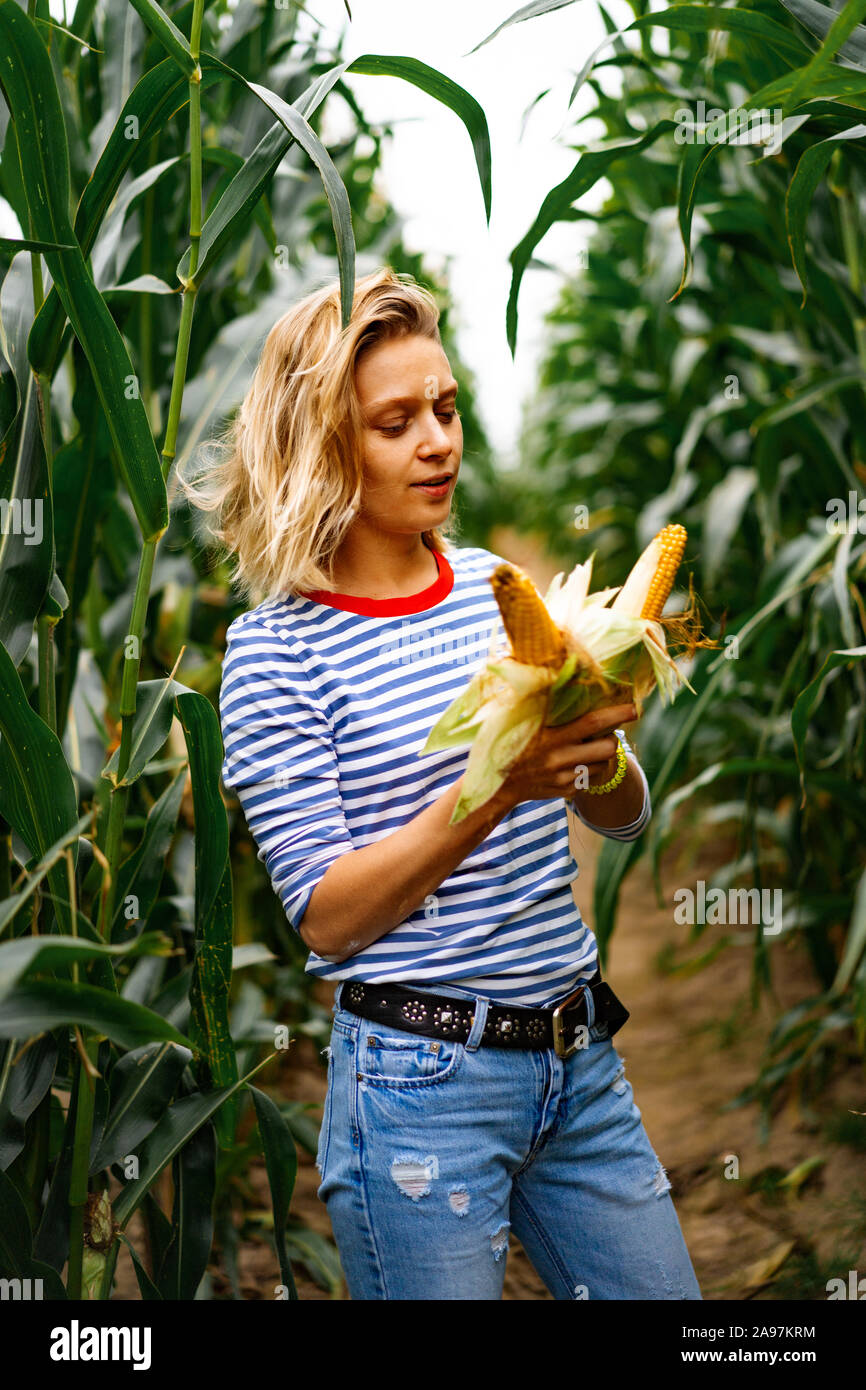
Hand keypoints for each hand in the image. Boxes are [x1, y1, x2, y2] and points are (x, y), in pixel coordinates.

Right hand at [496, 702, 637, 808]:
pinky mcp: (567, 792)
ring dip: (600, 755)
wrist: (498, 785)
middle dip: (613, 739)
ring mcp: (564, 778)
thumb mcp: (523, 722)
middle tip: (606, 733)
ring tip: (585, 748)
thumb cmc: (510, 743)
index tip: (634, 708)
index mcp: (552, 737)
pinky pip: (589, 779)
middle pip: (607, 748)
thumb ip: (543, 704)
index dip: (616, 714)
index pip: (592, 723)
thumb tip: (562, 675)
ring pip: (602, 765)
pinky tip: (571, 764)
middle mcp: (560, 759)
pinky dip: (586, 770)